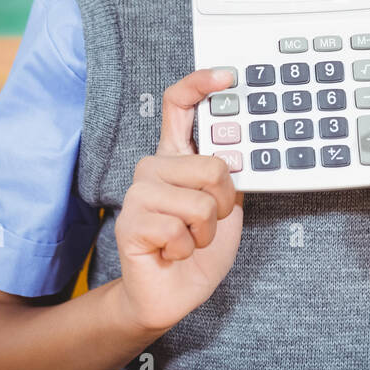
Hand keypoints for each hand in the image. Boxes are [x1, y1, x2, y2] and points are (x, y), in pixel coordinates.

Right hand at [115, 68, 244, 336]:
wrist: (175, 293)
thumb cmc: (198, 245)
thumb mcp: (225, 203)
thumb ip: (227, 172)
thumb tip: (240, 144)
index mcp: (177, 156)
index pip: (179, 104)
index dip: (200, 83)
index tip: (227, 76)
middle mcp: (153, 168)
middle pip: (211, 166)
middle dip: (224, 203)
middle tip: (208, 223)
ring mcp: (138, 194)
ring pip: (199, 202)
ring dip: (206, 231)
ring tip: (189, 239)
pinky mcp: (129, 223)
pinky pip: (180, 230)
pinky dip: (187, 249)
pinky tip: (172, 253)